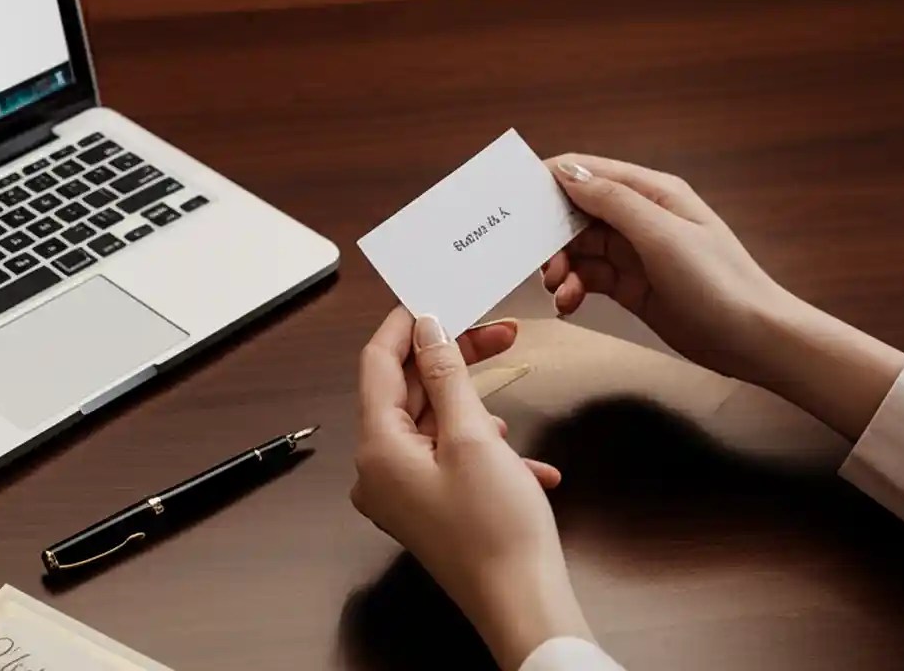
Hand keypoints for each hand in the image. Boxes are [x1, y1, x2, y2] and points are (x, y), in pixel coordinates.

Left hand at [353, 308, 592, 670]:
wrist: (522, 605)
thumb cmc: (496, 530)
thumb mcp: (472, 436)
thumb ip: (445, 375)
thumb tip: (428, 329)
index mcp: (377, 448)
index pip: (376, 364)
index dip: (404, 325)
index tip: (431, 298)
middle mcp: (378, 470)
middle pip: (406, 392)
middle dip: (451, 361)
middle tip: (496, 332)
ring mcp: (401, 492)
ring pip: (432, 425)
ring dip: (472, 407)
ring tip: (511, 406)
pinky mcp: (427, 507)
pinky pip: (448, 460)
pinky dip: (484, 451)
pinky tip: (528, 466)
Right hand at [542, 154, 903, 440]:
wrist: (754, 340)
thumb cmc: (718, 283)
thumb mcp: (662, 236)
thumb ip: (613, 201)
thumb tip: (566, 170)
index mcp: (652, 193)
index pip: (588, 173)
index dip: (549, 182)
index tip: (515, 202)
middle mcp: (641, 218)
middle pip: (577, 214)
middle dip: (552, 237)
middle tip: (542, 264)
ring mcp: (636, 253)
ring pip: (580, 250)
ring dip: (561, 268)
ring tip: (559, 291)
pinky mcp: (633, 286)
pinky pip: (590, 279)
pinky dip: (574, 289)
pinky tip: (569, 304)